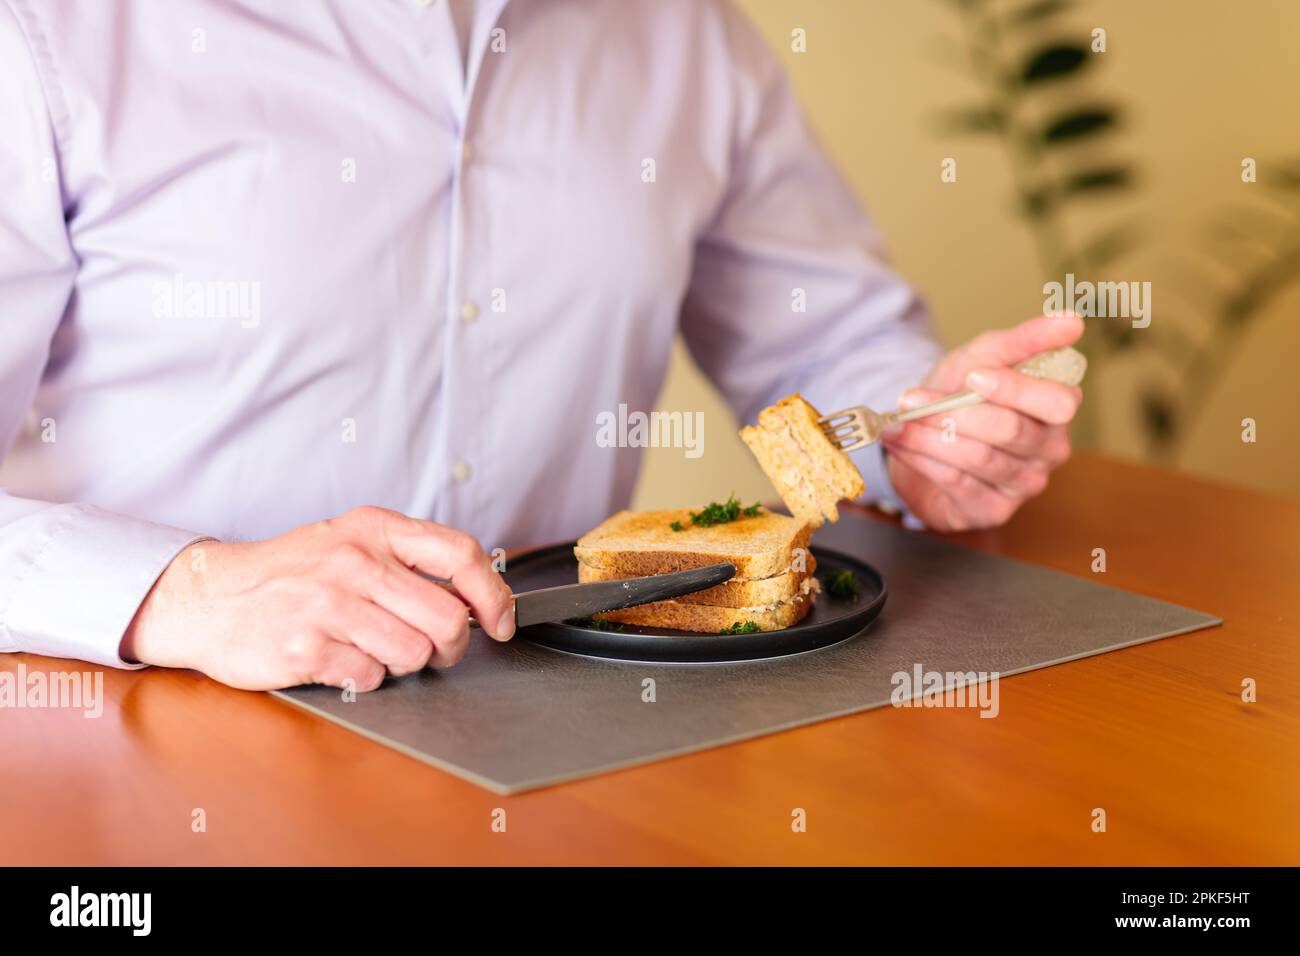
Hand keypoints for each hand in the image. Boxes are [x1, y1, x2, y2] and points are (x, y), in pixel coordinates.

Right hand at [120, 506, 514, 690]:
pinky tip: (340, 660)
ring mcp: (328, 604)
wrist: (208, 596)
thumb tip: (478, 596)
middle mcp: (353, 561)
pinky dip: (364, 678)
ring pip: (415, 654)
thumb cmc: (289, 574)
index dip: (493, 595)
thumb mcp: (348, 541)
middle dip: (451, 646)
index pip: (460, 554)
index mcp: (373, 529)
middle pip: (447, 618)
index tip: (500, 622)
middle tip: (433, 650)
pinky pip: (371, 677)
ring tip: (372, 649)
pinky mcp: (305, 647)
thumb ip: (407, 559)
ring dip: (404, 664)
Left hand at [882, 314, 1083, 530]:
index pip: (1058, 402)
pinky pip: (957, 483)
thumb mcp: (985, 356)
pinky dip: (921, 458)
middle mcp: (1050, 450)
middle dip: (953, 411)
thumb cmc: (964, 390)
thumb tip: (1072, 321)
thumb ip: (1024, 339)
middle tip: (910, 399)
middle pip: (1010, 430)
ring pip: (978, 457)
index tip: (973, 374)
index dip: (1014, 388)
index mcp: (1058, 408)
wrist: (926, 432)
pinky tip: (899, 442)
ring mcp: (1024, 484)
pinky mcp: (992, 510)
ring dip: (927, 436)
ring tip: (897, 420)